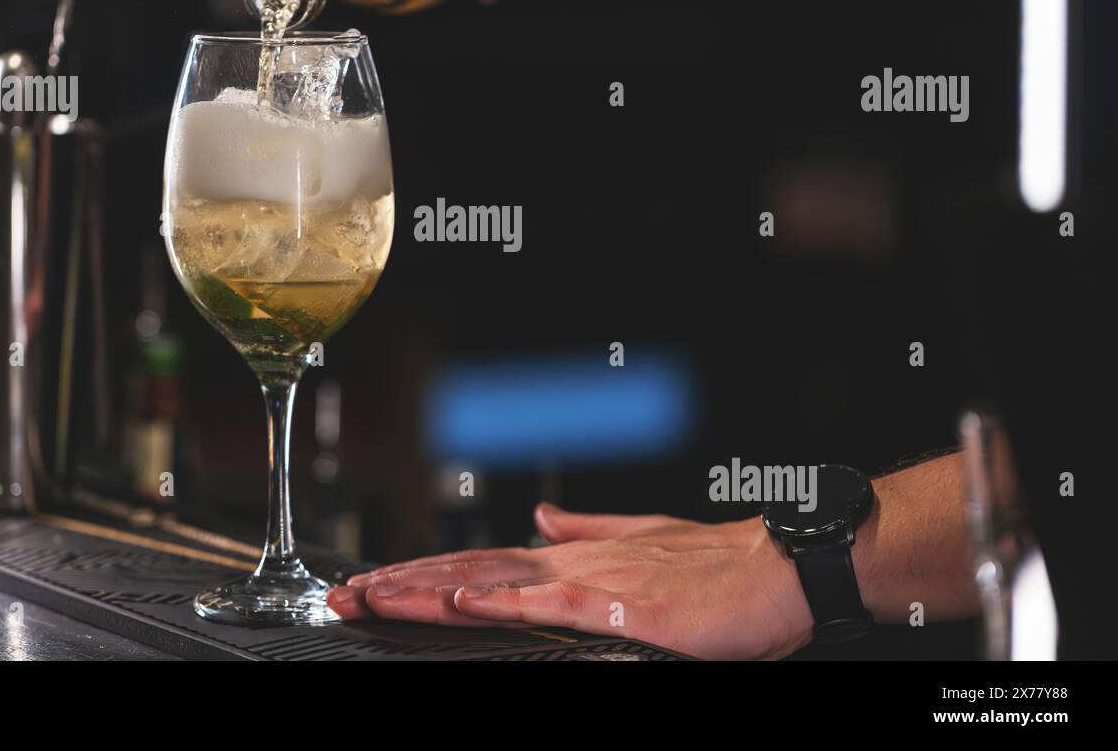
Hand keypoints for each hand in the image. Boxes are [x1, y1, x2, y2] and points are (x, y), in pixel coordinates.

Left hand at [327, 502, 815, 658]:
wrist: (781, 566)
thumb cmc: (721, 566)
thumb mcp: (642, 542)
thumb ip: (587, 531)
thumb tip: (542, 517)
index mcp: (576, 558)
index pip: (483, 563)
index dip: (425, 572)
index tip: (376, 582)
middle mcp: (573, 564)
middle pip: (470, 571)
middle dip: (404, 584)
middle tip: (344, 594)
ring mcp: (594, 583)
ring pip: (494, 583)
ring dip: (428, 590)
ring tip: (374, 597)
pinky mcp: (623, 608)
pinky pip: (550, 603)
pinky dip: (501, 600)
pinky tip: (460, 600)